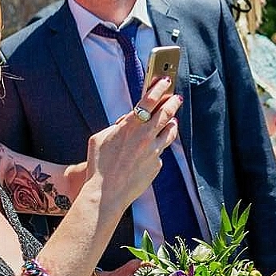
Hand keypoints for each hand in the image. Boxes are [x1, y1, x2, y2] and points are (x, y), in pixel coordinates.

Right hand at [84, 79, 181, 214]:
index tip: (165, 81)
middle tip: (177, 97)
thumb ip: (115, 127)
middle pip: (166, 113)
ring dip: (172, 123)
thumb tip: (127, 121)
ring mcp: (153, 151)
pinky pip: (161, 151)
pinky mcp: (157, 164)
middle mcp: (144, 137)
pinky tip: (154, 147)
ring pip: (170, 132)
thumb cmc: (98, 166)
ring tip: (173, 120)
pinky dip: (159, 146)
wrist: (106, 194)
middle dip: (173, 102)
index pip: (148, 101)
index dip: (158, 88)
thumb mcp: (99, 138)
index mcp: (129, 127)